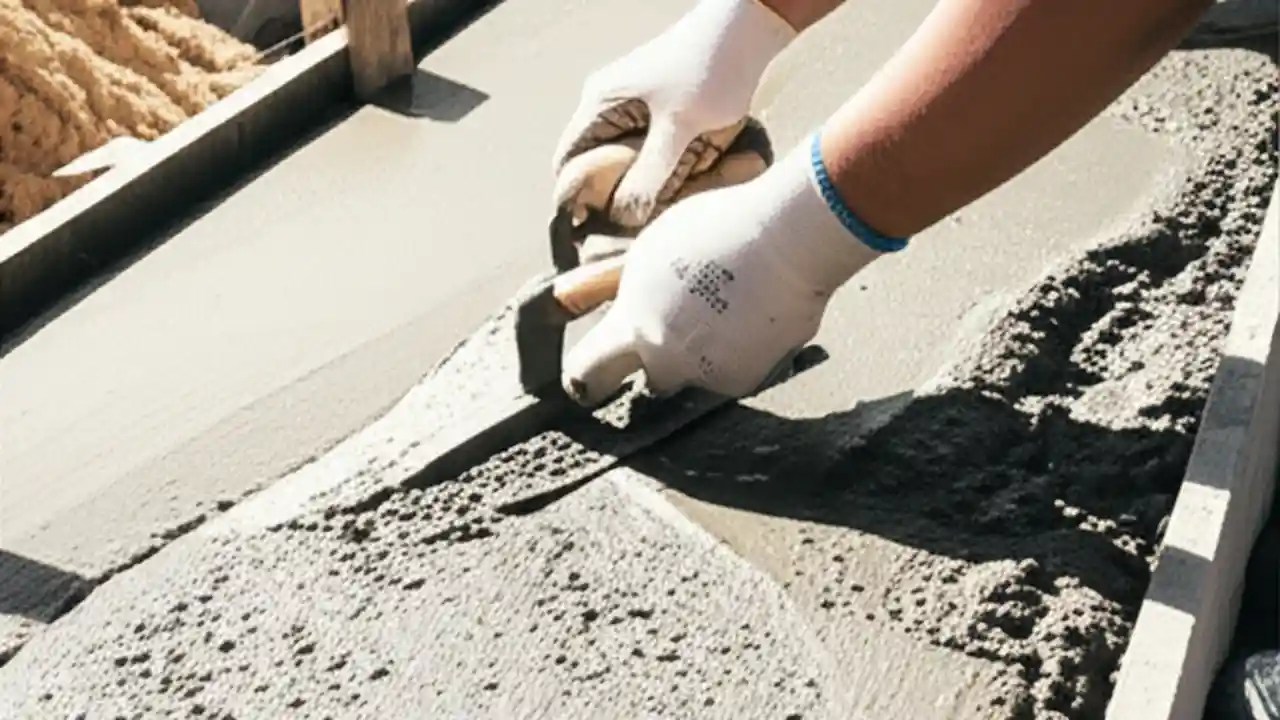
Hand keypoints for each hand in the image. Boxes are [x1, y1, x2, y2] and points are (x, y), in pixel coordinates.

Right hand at [552, 0, 793, 226]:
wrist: (749, 31)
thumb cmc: (711, 70)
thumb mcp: (679, 129)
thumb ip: (650, 176)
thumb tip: (623, 219)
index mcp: (600, 105)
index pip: (567, 162)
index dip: (575, 198)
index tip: (593, 230)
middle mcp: (609, 107)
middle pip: (596, 166)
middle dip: (613, 197)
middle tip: (631, 229)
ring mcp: (635, 110)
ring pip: (625, 163)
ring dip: (642, 186)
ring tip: (660, 208)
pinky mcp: (661, 115)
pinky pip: (651, 154)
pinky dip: (662, 173)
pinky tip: (680, 185)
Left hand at [561, 135, 891, 404]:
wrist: (786, 240)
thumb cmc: (719, 229)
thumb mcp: (652, 251)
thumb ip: (630, 289)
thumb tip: (613, 302)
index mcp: (633, 325)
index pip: (587, 372)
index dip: (585, 378)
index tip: (587, 382)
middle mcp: (667, 360)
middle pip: (651, 383)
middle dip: (661, 364)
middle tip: (681, 334)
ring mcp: (710, 376)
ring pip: (699, 377)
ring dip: (706, 358)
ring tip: (730, 313)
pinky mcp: (750, 380)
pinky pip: (738, 373)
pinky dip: (745, 354)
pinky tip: (758, 318)